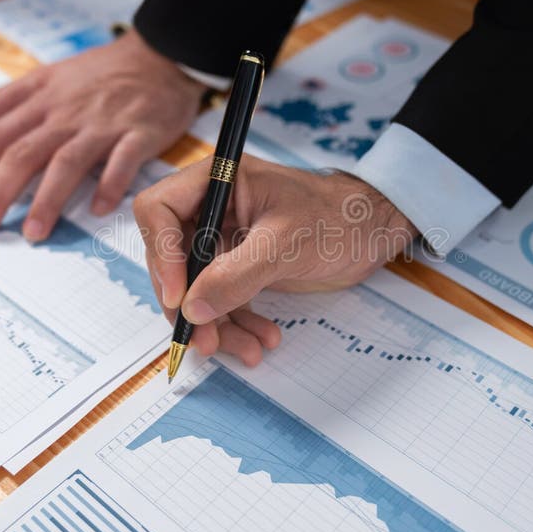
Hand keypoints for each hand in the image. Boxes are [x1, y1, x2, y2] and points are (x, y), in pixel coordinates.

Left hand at [0, 29, 206, 240]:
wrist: (158, 55)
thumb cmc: (104, 70)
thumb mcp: (49, 73)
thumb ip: (10, 99)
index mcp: (43, 101)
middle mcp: (67, 114)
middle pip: (24, 154)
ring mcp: (103, 124)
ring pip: (67, 162)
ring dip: (47, 200)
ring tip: (33, 232)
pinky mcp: (139, 132)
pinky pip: (122, 162)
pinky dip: (110, 185)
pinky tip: (99, 208)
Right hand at [134, 156, 416, 365]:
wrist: (374, 231)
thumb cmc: (338, 219)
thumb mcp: (286, 244)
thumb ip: (236, 275)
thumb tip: (191, 309)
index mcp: (215, 181)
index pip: (158, 211)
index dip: (162, 256)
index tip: (180, 297)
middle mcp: (211, 208)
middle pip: (171, 259)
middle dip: (188, 304)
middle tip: (203, 340)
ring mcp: (223, 239)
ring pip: (195, 288)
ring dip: (215, 325)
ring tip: (248, 350)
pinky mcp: (238, 266)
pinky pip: (220, 300)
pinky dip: (235, 325)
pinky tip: (260, 340)